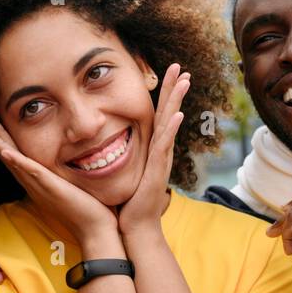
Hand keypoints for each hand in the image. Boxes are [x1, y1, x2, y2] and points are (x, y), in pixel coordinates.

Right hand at [0, 112, 118, 248]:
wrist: (94, 230)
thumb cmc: (86, 210)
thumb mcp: (70, 186)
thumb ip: (63, 174)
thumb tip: (67, 162)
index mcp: (37, 183)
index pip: (16, 159)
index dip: (3, 142)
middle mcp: (33, 184)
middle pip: (9, 157)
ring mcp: (39, 186)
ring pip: (14, 162)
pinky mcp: (50, 187)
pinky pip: (30, 172)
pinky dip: (17, 161)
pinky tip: (5, 151)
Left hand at [115, 63, 188, 241]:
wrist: (134, 226)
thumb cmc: (127, 202)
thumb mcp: (123, 171)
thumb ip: (121, 156)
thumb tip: (107, 146)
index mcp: (151, 149)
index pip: (157, 115)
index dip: (162, 94)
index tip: (166, 73)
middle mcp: (159, 151)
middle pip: (167, 113)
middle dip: (173, 89)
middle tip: (179, 66)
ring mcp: (161, 160)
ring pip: (169, 124)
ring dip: (176, 101)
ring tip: (184, 80)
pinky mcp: (157, 171)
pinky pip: (164, 146)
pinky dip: (171, 130)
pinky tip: (177, 115)